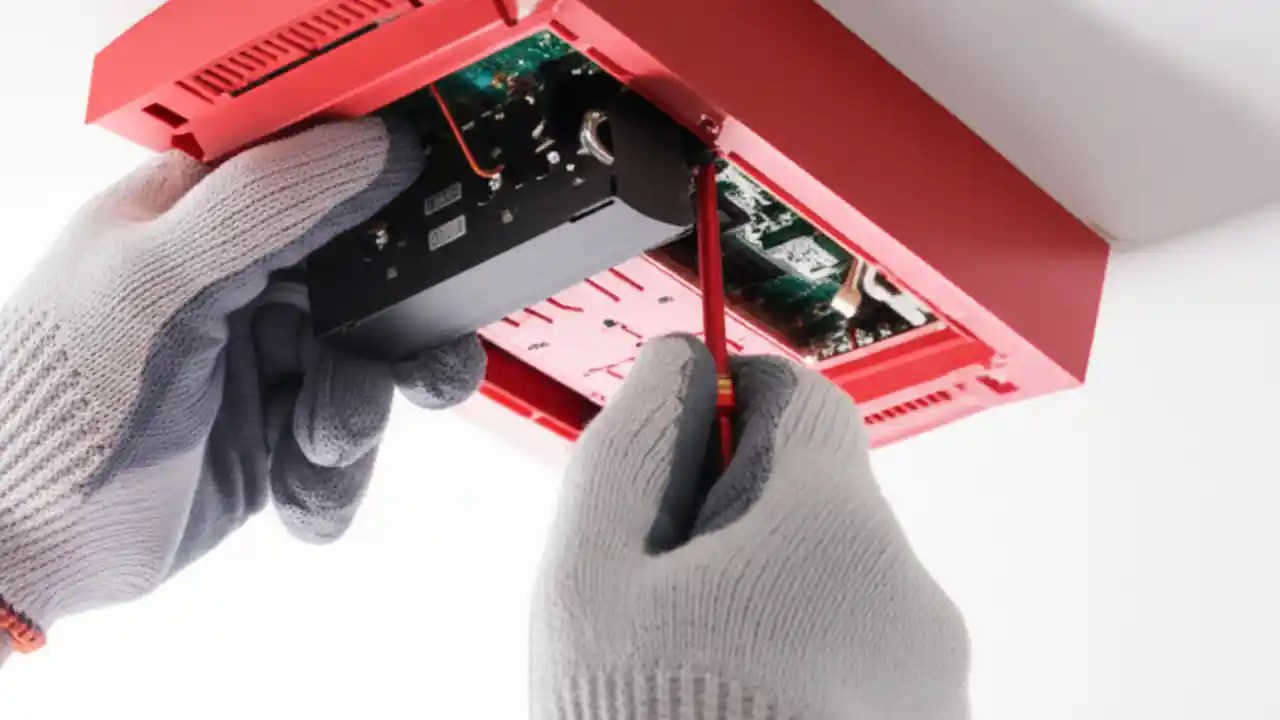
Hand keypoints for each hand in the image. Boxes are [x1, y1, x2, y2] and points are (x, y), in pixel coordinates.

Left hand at [0, 118, 484, 658]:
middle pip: (369, 283)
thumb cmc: (54, 411)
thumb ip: (263, 207)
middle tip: (420, 375)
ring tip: (314, 450)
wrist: (26, 547)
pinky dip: (335, 479)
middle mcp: (237, 282)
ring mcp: (257, 362)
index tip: (434, 244)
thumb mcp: (153, 284)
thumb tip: (371, 144)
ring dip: (355, 421)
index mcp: (198, 217)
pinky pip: (348, 447)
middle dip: (395, 343)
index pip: (319, 177)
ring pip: (368, 373)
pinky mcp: (273, 435)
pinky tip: (295, 490)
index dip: (388, 203)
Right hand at [532, 336, 969, 718]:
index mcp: (830, 532)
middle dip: (746, 516)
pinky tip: (753, 709)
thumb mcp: (591, 580)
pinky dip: (813, 655)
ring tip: (710, 671)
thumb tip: (672, 368)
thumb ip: (631, 447)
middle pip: (824, 493)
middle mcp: (909, 593)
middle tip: (671, 594)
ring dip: (779, 594)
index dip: (733, 404)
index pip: (802, 398)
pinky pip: (869, 649)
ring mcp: (933, 672)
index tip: (689, 443)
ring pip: (845, 577)